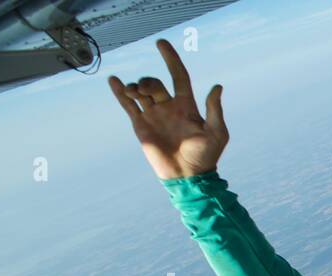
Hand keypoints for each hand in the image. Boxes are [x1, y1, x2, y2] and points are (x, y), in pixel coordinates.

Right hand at [108, 38, 227, 179]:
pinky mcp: (141, 126)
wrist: (187, 177)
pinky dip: (120, 92)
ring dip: (135, 87)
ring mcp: (154, 116)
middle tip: (146, 90)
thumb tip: (217, 86)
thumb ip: (215, 110)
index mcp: (187, 106)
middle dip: (149, 82)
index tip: (161, 43)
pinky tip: (114, 81)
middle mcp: (169, 107)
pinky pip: (128, 105)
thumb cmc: (205, 157)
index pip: (178, 76)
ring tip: (133, 91)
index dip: (171, 59)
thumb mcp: (216, 133)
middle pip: (155, 83)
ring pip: (140, 91)